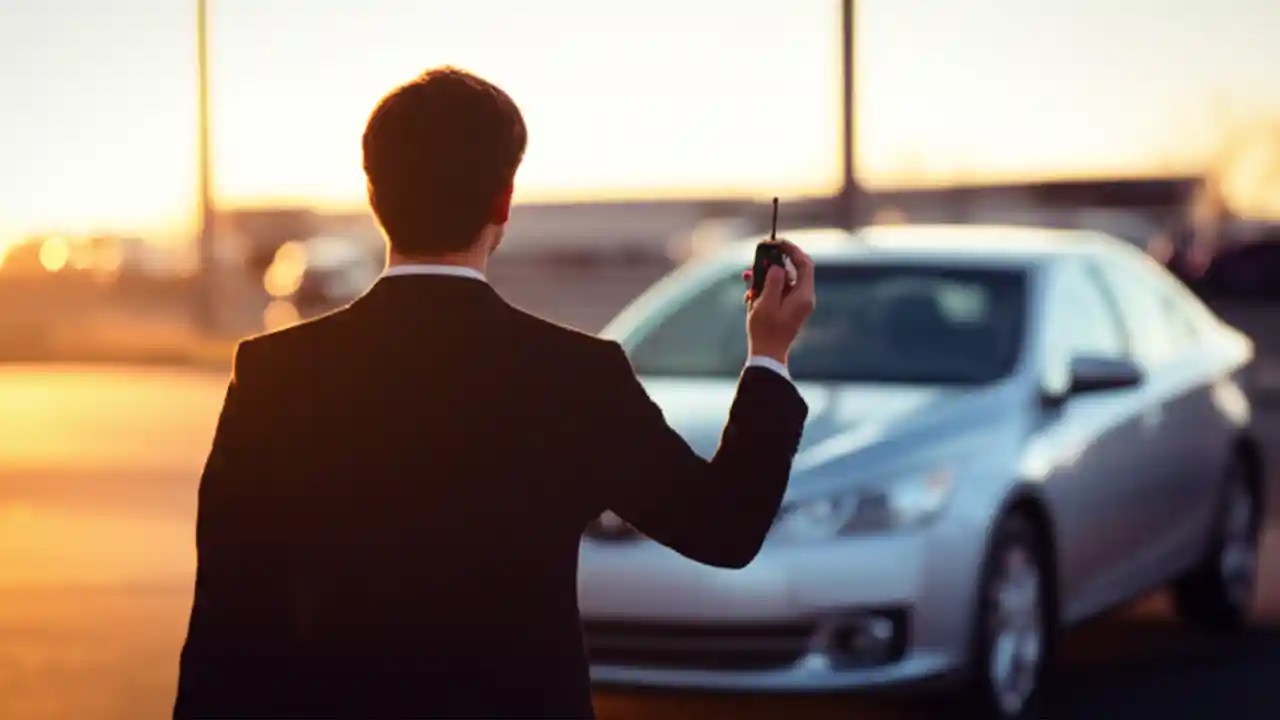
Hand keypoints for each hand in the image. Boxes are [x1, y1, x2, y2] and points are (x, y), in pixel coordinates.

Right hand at [742, 240, 814, 365]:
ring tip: (748, 277)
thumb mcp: (766, 303)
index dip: (791, 250)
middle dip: (775, 262)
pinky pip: (779, 291)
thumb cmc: (766, 331)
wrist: (768, 355)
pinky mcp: (789, 309)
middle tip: (758, 259)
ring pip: (784, 280)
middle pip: (794, 270)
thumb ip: (773, 281)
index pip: (804, 263)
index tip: (776, 242)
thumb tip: (777, 267)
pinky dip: (766, 288)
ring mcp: (797, 304)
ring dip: (766, 276)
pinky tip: (751, 293)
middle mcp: (804, 298)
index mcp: (803, 296)